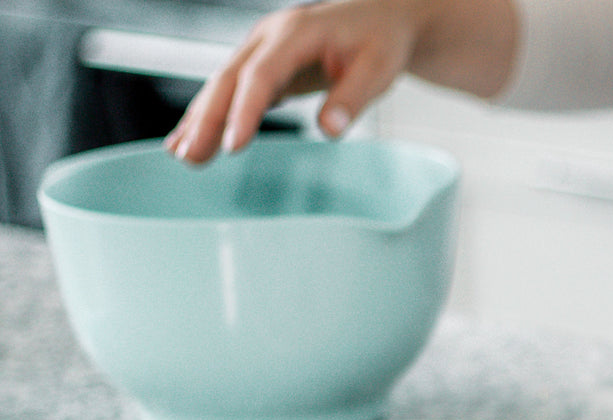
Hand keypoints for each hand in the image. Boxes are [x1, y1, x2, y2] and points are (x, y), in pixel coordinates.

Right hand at [165, 0, 515, 164]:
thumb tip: (329, 131)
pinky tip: (193, 138)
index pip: (262, 75)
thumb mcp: (379, 69)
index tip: (233, 146)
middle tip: (190, 157)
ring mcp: (262, 49)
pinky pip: (232, 90)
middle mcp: (269, 37)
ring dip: (201, 119)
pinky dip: (212, 114)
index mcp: (295, 32)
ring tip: (180, 155)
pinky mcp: (264, 64)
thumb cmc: (381, 41)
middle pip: (229, 79)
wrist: (381, 17)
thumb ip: (352, 98)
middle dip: (207, 119)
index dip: (245, 111)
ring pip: (223, 84)